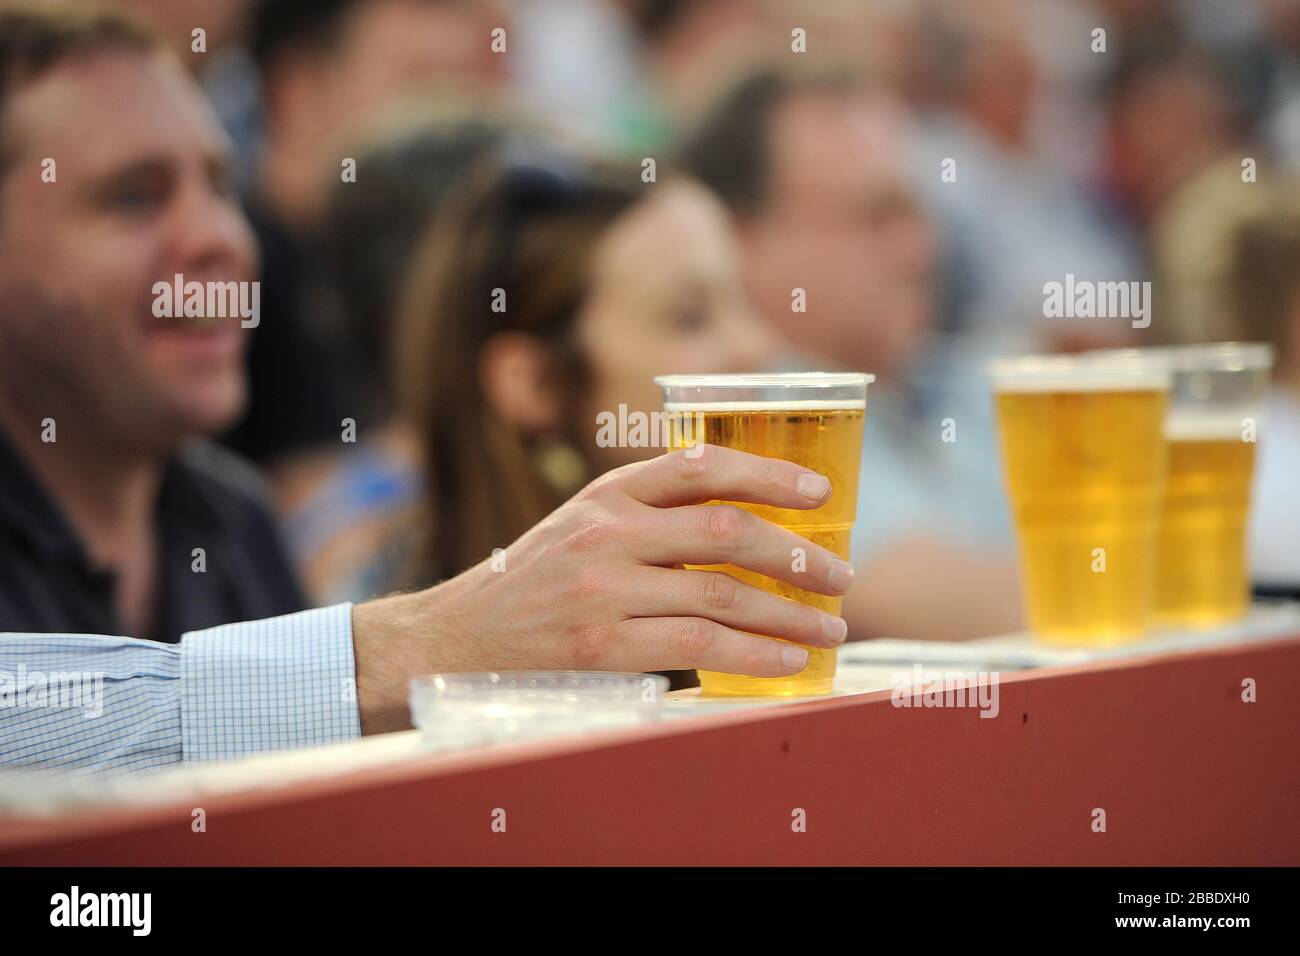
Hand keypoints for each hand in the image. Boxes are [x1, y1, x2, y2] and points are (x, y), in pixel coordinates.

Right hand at [352, 444, 854, 731]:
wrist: (456, 637)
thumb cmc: (535, 581)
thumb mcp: (583, 526)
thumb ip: (650, 518)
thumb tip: (748, 533)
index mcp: (607, 493)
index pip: (701, 466)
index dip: (769, 472)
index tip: (821, 490)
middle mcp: (607, 532)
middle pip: (725, 530)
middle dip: (797, 552)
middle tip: (841, 573)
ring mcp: (602, 590)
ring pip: (722, 594)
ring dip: (789, 613)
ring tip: (830, 627)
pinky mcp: (602, 646)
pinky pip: (698, 645)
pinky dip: (753, 654)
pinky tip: (787, 662)